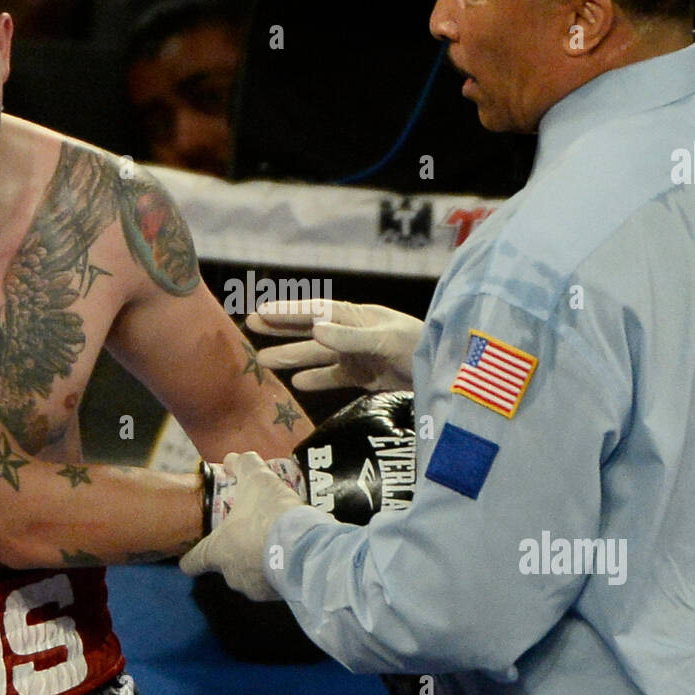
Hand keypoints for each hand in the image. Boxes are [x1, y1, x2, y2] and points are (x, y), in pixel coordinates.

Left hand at [182, 452, 303, 600]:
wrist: (305, 547)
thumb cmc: (269, 513)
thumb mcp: (256, 478)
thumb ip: (242, 466)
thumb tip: (233, 459)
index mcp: (217, 551)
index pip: (191, 563)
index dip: (192, 556)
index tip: (198, 550)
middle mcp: (231, 575)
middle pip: (226, 567)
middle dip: (238, 552)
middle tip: (253, 534)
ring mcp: (256, 589)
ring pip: (252, 576)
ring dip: (261, 563)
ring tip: (277, 544)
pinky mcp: (279, 597)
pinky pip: (275, 583)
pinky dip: (281, 572)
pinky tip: (293, 556)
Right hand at [246, 300, 421, 391]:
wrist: (444, 372)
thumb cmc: (418, 346)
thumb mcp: (384, 339)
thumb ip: (350, 337)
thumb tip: (315, 330)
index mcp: (356, 317)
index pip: (315, 311)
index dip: (288, 311)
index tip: (261, 312)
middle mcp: (352, 333)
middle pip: (310, 329)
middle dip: (282, 328)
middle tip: (250, 326)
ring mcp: (356, 355)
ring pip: (317, 355)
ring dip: (291, 356)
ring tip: (263, 360)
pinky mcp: (364, 376)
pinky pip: (334, 376)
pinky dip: (317, 379)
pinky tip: (297, 382)